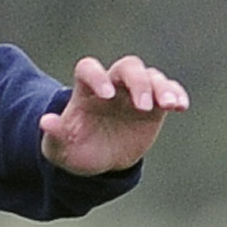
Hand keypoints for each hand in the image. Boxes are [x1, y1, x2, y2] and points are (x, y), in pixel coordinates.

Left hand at [37, 56, 187, 174]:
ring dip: (162, 87)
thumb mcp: (59, 148)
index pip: (89, 69)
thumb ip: (54, 134)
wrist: (99, 160)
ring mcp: (135, 93)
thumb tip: (45, 121)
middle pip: (128, 66)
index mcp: (86, 91)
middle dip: (137, 81)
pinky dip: (176, 94)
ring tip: (169, 104)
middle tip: (141, 106)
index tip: (105, 96)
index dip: (97, 77)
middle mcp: (112, 85)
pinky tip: (181, 106)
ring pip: (151, 76)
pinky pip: (169, 90)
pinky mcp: (155, 105)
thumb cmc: (75, 149)